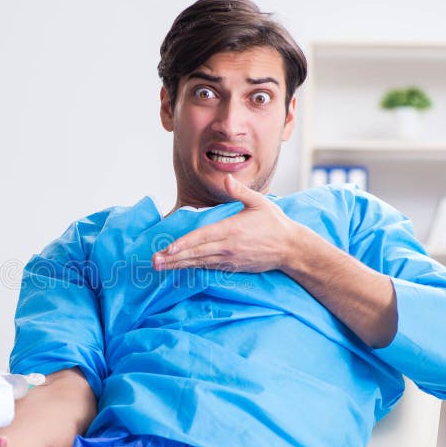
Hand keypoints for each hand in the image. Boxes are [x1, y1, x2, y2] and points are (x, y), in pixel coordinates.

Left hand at [152, 174, 299, 272]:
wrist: (291, 249)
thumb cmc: (275, 223)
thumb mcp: (259, 202)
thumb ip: (240, 191)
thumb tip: (226, 178)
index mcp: (231, 229)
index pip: (203, 237)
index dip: (184, 244)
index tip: (169, 248)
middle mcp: (228, 247)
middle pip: (196, 253)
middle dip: (173, 258)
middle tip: (154, 262)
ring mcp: (230, 259)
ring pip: (199, 262)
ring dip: (179, 265)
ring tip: (160, 267)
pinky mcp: (233, 267)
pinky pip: (209, 268)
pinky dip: (193, 268)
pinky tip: (180, 268)